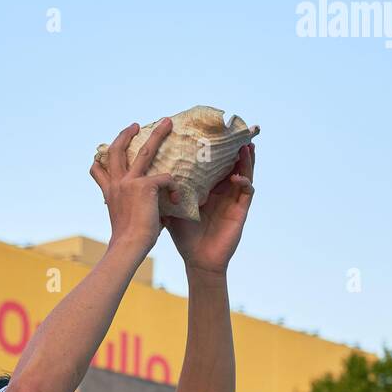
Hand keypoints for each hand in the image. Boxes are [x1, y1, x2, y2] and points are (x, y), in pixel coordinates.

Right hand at [90, 120, 179, 259]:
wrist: (129, 247)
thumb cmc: (131, 242)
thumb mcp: (128, 221)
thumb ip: (139, 208)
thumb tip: (160, 211)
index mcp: (110, 192)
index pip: (98, 170)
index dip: (99, 160)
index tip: (102, 154)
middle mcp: (117, 183)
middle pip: (117, 150)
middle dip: (125, 134)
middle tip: (136, 125)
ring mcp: (129, 182)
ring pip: (144, 151)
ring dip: (156, 135)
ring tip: (167, 123)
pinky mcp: (144, 186)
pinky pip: (166, 178)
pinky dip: (174, 188)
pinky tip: (176, 199)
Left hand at [164, 137, 256, 276]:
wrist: (197, 260)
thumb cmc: (185, 237)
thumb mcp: (172, 210)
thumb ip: (164, 193)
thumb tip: (144, 175)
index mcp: (208, 189)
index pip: (213, 165)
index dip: (214, 150)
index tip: (210, 133)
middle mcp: (222, 191)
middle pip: (232, 164)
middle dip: (234, 148)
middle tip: (234, 131)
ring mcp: (233, 200)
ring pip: (244, 172)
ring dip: (246, 159)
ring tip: (244, 145)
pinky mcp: (241, 210)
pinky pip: (247, 191)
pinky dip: (244, 181)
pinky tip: (236, 176)